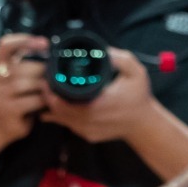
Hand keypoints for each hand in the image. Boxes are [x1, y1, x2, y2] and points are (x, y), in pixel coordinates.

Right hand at [0, 35, 50, 147]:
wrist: (2, 123)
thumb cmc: (14, 95)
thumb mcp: (13, 75)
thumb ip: (23, 61)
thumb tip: (47, 47)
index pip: (6, 45)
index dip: (25, 40)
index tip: (45, 43)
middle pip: (23, 66)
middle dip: (42, 71)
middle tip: (52, 77)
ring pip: (30, 84)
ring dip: (45, 86)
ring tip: (50, 90)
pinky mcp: (9, 110)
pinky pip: (33, 100)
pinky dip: (44, 101)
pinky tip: (46, 103)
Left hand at [41, 49, 158, 144]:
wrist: (143, 124)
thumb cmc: (138, 96)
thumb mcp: (136, 72)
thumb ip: (120, 58)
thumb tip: (100, 50)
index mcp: (102, 103)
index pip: (68, 101)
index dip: (53, 91)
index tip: (48, 78)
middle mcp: (94, 119)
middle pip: (60, 111)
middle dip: (48, 97)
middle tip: (44, 82)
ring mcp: (90, 130)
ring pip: (62, 120)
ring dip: (51, 107)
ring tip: (48, 91)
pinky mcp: (89, 136)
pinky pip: (68, 126)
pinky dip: (60, 116)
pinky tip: (54, 104)